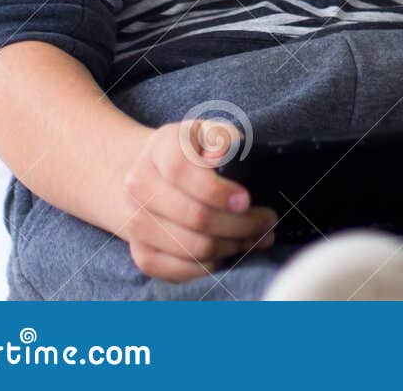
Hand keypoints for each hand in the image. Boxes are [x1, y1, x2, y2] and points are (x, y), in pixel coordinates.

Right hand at [113, 119, 277, 281]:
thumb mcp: (210, 132)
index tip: (246, 200)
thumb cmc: (193, 151)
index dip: (217, 190)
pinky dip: (210, 266)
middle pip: (193, 216)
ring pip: (190, 247)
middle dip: (240, 224)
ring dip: (231, 246)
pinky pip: (177, 271)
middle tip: (267, 221)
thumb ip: (221, 138)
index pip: (181, 171)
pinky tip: (230, 253)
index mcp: (160, 147)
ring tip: (257, 237)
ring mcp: (135, 221)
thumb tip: (220, 157)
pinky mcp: (140, 252)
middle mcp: (139, 185)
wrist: (152, 174)